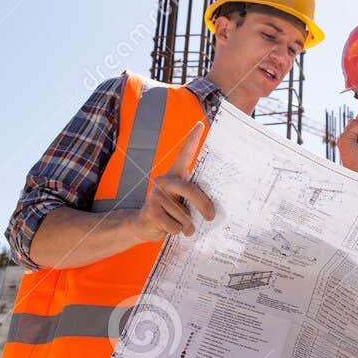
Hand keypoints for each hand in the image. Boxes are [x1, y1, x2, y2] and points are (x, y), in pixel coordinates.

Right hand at [131, 121, 215, 240]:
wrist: (143, 225)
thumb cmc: (171, 213)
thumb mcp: (183, 203)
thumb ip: (194, 200)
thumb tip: (214, 211)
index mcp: (175, 176)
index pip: (184, 154)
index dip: (192, 139)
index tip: (200, 125)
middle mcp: (164, 181)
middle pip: (190, 190)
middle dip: (203, 205)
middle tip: (211, 217)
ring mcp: (155, 195)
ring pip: (184, 215)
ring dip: (187, 226)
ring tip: (181, 225)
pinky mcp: (150, 211)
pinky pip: (174, 226)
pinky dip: (176, 232)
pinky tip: (167, 227)